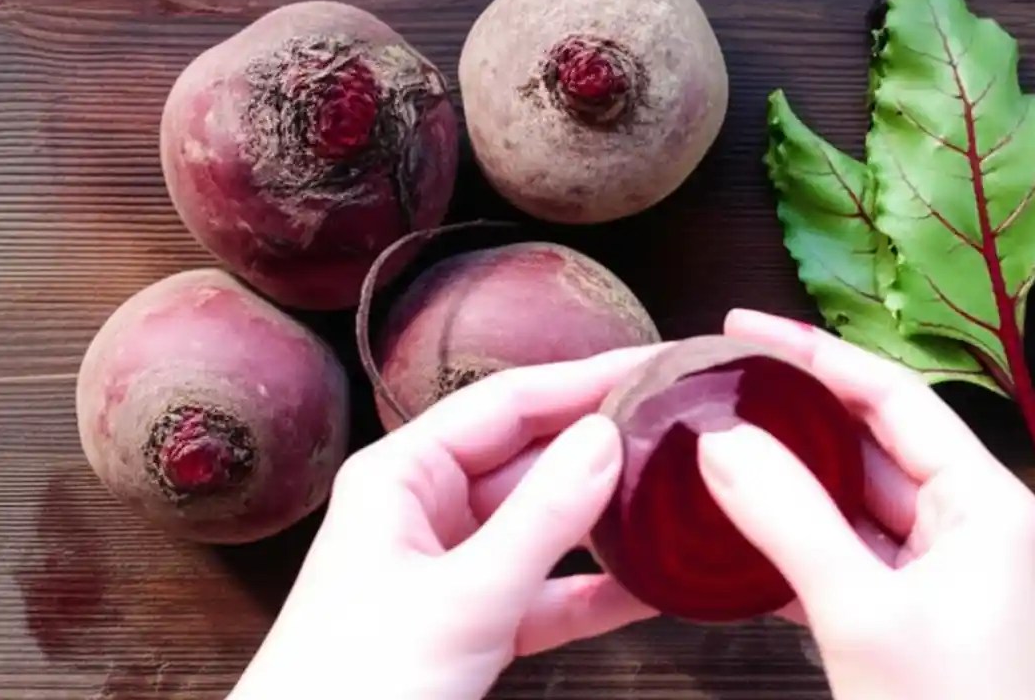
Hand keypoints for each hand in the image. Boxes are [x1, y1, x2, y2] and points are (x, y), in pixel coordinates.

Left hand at [228, 345, 667, 699]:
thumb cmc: (350, 687)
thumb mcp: (462, 598)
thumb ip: (540, 519)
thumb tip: (606, 437)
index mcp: (402, 476)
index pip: (508, 403)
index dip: (585, 379)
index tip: (654, 366)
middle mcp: (428, 509)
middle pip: (532, 458)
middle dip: (605, 447)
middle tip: (683, 431)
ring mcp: (454, 567)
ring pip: (546, 526)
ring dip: (608, 521)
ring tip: (682, 498)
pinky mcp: (476, 622)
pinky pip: (548, 592)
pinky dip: (597, 592)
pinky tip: (651, 584)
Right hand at [698, 309, 1034, 699]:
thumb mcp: (862, 614)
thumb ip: (790, 519)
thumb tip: (718, 440)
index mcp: (982, 502)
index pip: (890, 396)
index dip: (812, 353)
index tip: (739, 326)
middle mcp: (963, 523)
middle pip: (866, 441)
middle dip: (791, 411)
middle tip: (715, 380)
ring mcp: (932, 571)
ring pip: (846, 500)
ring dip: (783, 477)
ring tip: (710, 445)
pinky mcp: (900, 615)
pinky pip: (837, 554)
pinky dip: (786, 540)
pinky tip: (734, 532)